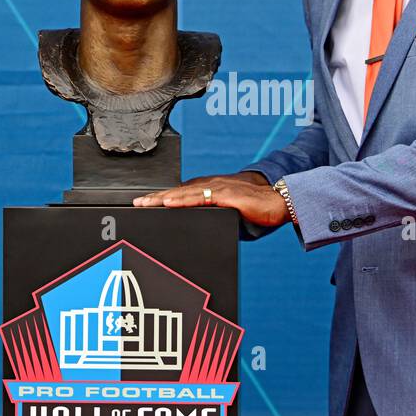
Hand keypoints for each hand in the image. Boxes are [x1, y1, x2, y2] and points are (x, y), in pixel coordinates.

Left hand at [132, 172, 290, 227]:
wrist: (279, 203)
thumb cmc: (257, 208)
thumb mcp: (230, 213)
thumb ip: (214, 217)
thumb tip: (202, 231)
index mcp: (211, 188)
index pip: (182, 192)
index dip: (163, 197)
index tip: (146, 203)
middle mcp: (212, 184)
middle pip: (178, 190)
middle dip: (156, 197)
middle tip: (137, 204)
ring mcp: (218, 188)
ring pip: (185, 192)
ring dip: (163, 198)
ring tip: (146, 203)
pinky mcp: (226, 195)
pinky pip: (200, 197)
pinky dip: (183, 200)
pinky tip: (169, 202)